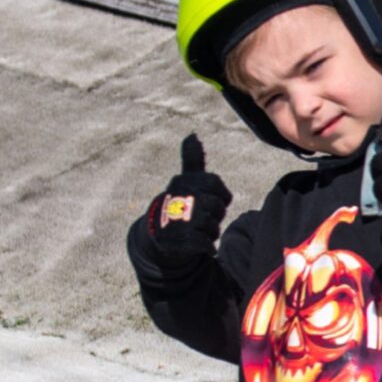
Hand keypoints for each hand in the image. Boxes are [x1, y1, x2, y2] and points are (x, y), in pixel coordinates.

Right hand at [142, 134, 232, 265]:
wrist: (159, 234)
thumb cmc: (180, 204)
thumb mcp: (187, 180)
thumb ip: (193, 160)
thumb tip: (193, 135)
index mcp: (183, 182)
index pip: (215, 183)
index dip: (222, 194)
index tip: (216, 200)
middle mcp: (179, 198)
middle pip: (216, 206)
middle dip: (216, 215)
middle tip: (205, 217)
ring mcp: (176, 220)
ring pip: (211, 225)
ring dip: (211, 231)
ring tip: (200, 230)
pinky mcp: (176, 241)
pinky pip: (203, 243)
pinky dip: (207, 246)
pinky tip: (203, 245)